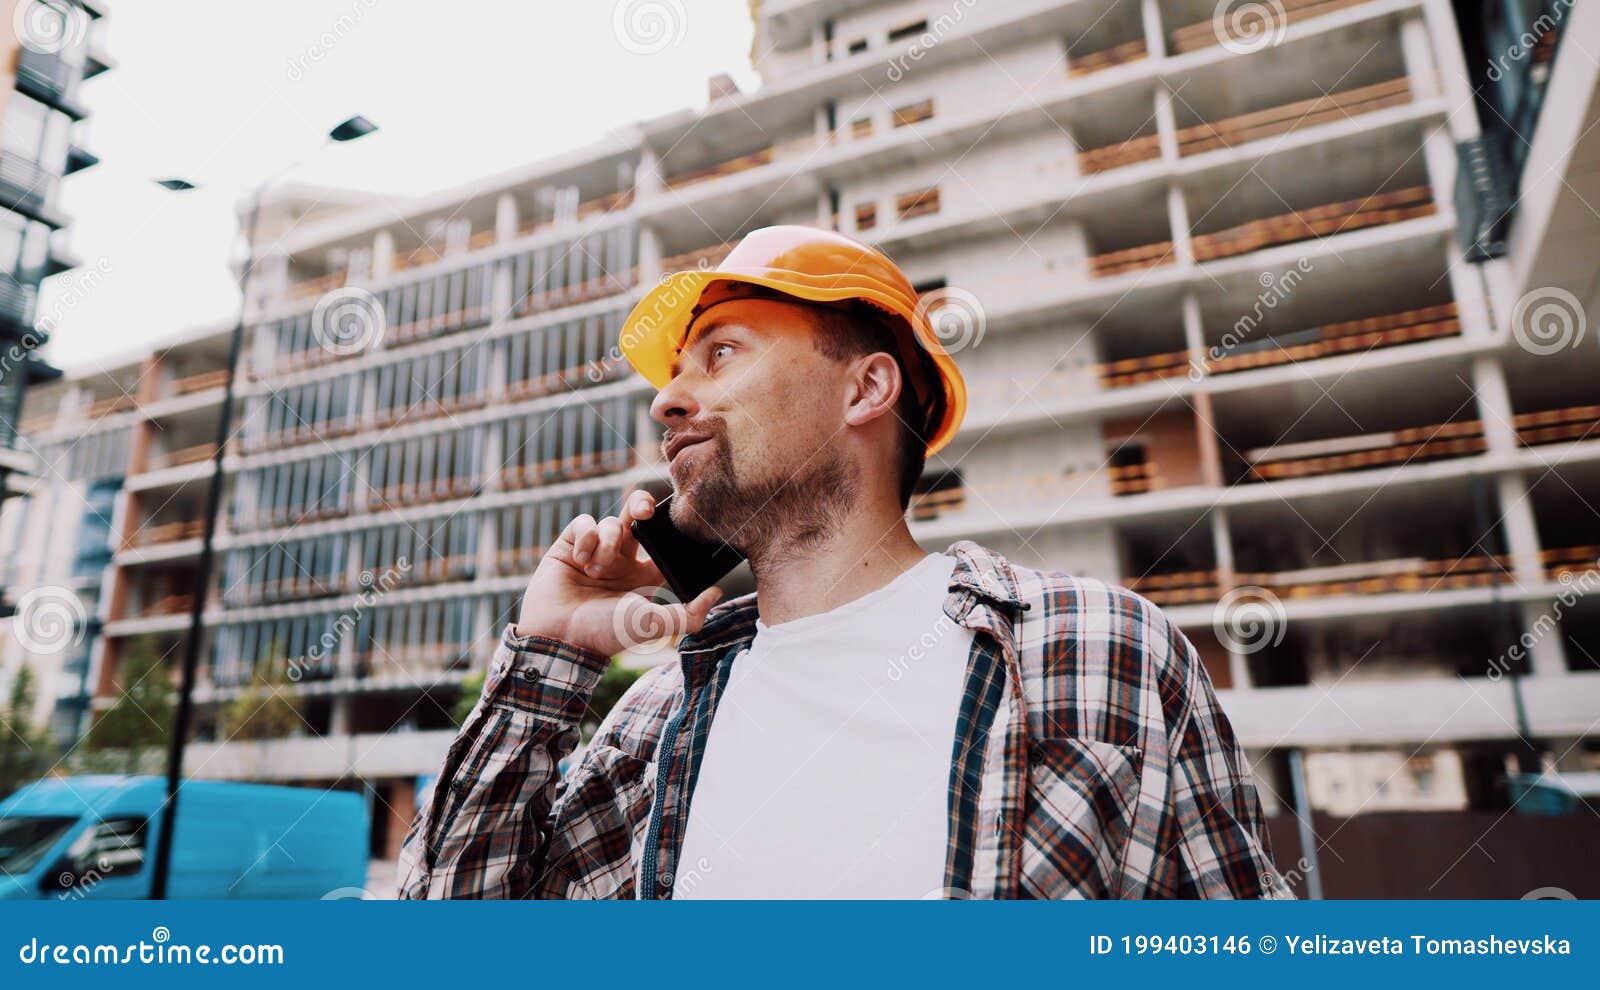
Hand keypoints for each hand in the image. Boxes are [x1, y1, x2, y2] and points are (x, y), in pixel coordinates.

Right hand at [513, 489, 722, 657]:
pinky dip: (586, 537)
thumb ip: (688, 614)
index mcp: (643, 576)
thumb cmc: (605, 633)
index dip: (668, 531)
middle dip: (643, 505)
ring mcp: (595, 551)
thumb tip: (717, 593)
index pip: (662, 543)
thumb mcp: (653, 624)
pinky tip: (581, 559)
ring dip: (608, 541)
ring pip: (612, 523)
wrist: (558, 636)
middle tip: (645, 511)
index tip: (673, 526)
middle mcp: (621, 560)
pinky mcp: (570, 545)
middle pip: (638, 517)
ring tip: (597, 569)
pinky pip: (584, 523)